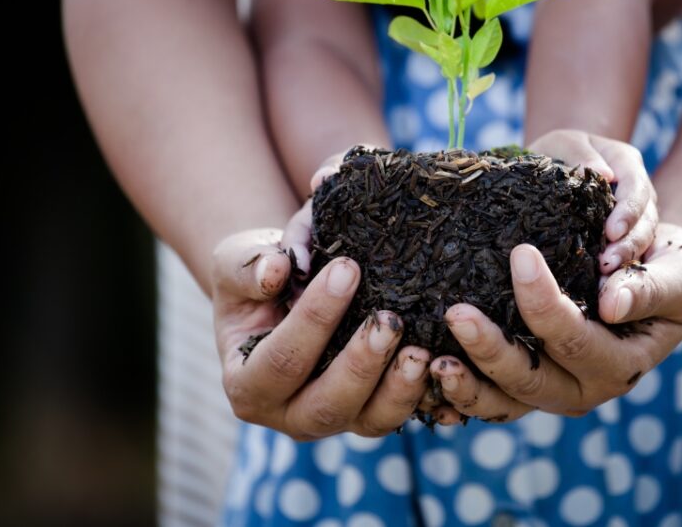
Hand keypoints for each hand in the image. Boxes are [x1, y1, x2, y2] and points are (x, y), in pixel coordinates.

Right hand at [210, 226, 433, 439]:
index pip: (281, 360)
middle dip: (360, 364)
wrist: (283, 291)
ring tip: (421, 351)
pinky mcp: (368, 413)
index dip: (314, 318)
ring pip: (368, 421)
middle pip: (326, 405)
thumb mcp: (238, 262)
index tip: (348, 268)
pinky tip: (443, 364)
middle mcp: (287, 414)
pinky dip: (421, 395)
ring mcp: (332, 419)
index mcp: (246, 384)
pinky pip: (398, 415)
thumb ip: (249, 267)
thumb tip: (280, 270)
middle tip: (390, 320)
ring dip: (398, 390)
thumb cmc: (258, 276)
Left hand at [429, 224, 681, 420]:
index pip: (572, 338)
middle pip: (530, 379)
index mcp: (620, 366)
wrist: (664, 285)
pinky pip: (488, 396)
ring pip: (502, 401)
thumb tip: (611, 302)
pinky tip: (425, 367)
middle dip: (490, 350)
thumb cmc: (674, 274)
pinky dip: (457, 390)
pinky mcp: (527, 382)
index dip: (544, 302)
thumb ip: (649, 288)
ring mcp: (551, 391)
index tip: (520, 254)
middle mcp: (582, 389)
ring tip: (429, 358)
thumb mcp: (677, 276)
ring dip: (465, 384)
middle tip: (456, 312)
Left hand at [527, 130, 657, 274]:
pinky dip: (623, 258)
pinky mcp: (624, 227)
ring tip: (609, 271)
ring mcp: (634, 207)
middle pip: (646, 213)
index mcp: (625, 159)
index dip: (628, 210)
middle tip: (610, 261)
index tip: (611, 232)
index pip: (636, 184)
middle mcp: (635, 184)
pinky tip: (608, 276)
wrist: (546, 168)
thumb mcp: (561, 143)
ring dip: (628, 252)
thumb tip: (606, 173)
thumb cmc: (551, 154)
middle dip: (631, 238)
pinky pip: (632, 243)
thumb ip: (579, 153)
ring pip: (644, 231)